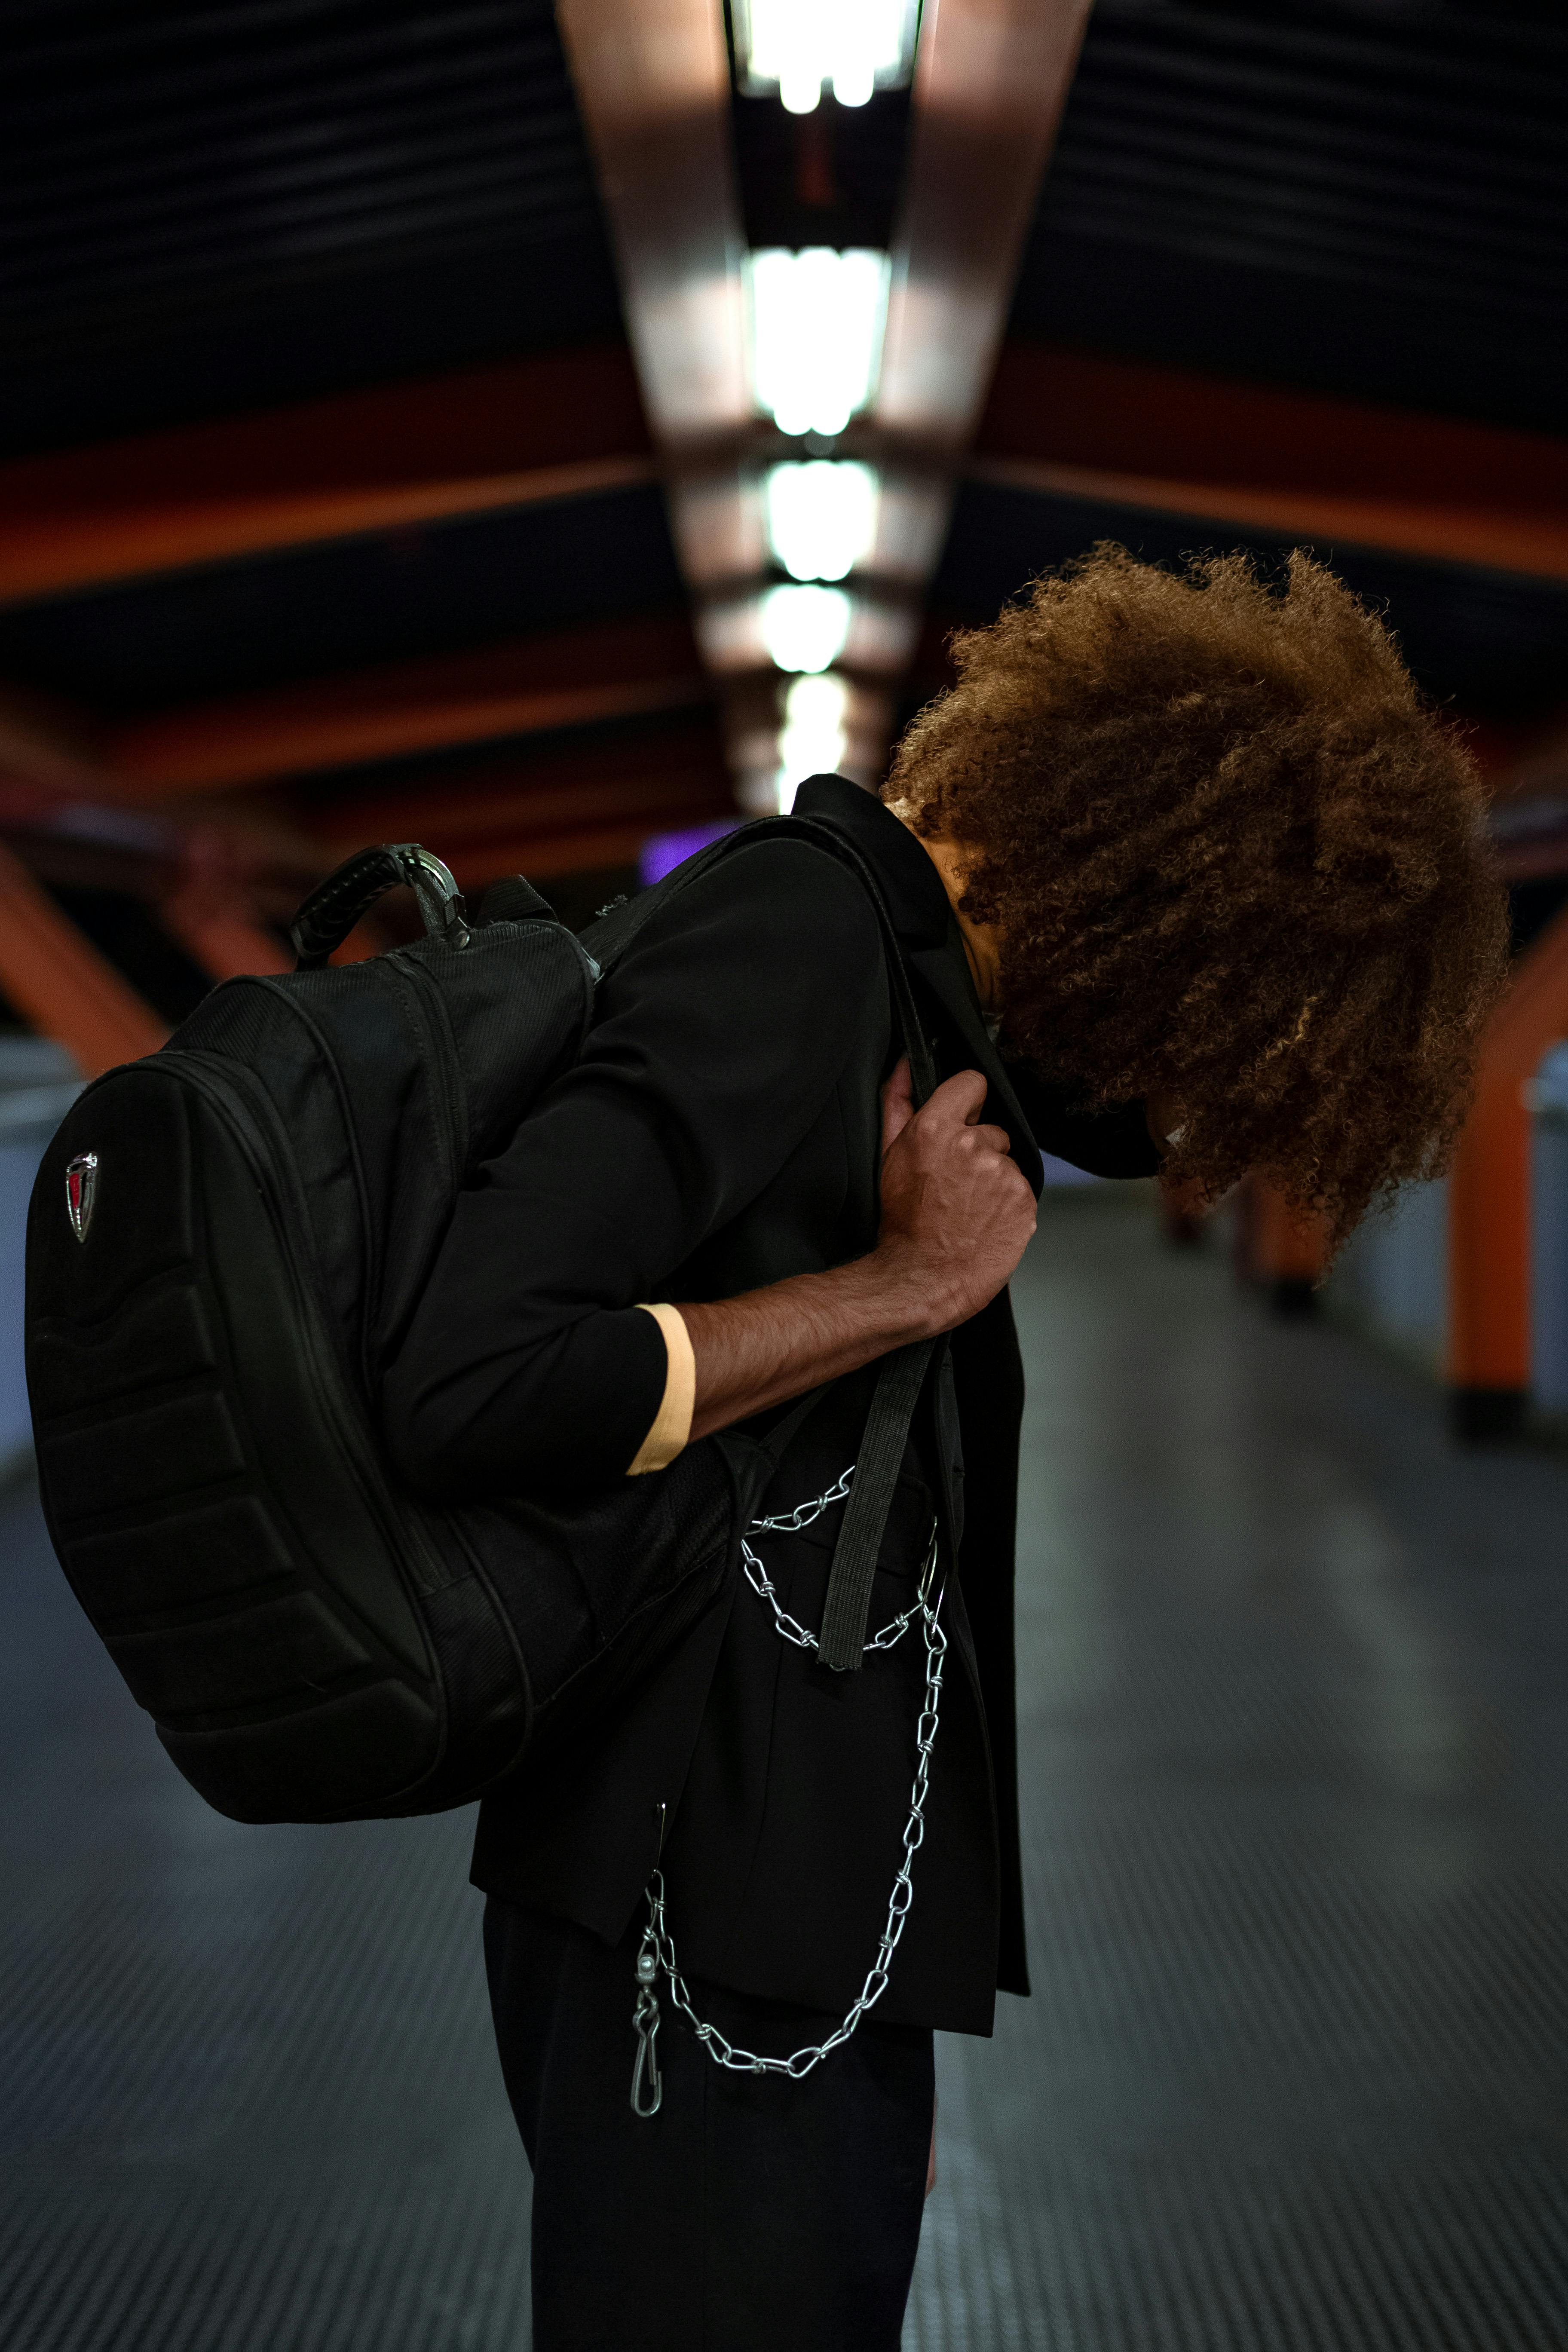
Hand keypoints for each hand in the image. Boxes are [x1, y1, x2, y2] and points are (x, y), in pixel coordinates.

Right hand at [873, 1059, 1036, 1334]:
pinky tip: (985, 1222)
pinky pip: (1021, 1191)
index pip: (971, 1083)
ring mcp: (1003, 1175)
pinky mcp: (1025, 1202)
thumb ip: (898, 1102)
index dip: (965, 1104)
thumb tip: (905, 1064)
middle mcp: (973, 1146)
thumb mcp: (889, 1156)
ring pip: (1005, 1163)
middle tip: (953, 1185)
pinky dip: (1008, 1205)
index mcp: (935, 1129)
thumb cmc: (902, 1224)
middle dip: (976, 1151)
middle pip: (990, 1130)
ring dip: (992, 1181)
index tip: (959, 1123)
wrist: (922, 1280)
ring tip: (968, 1209)